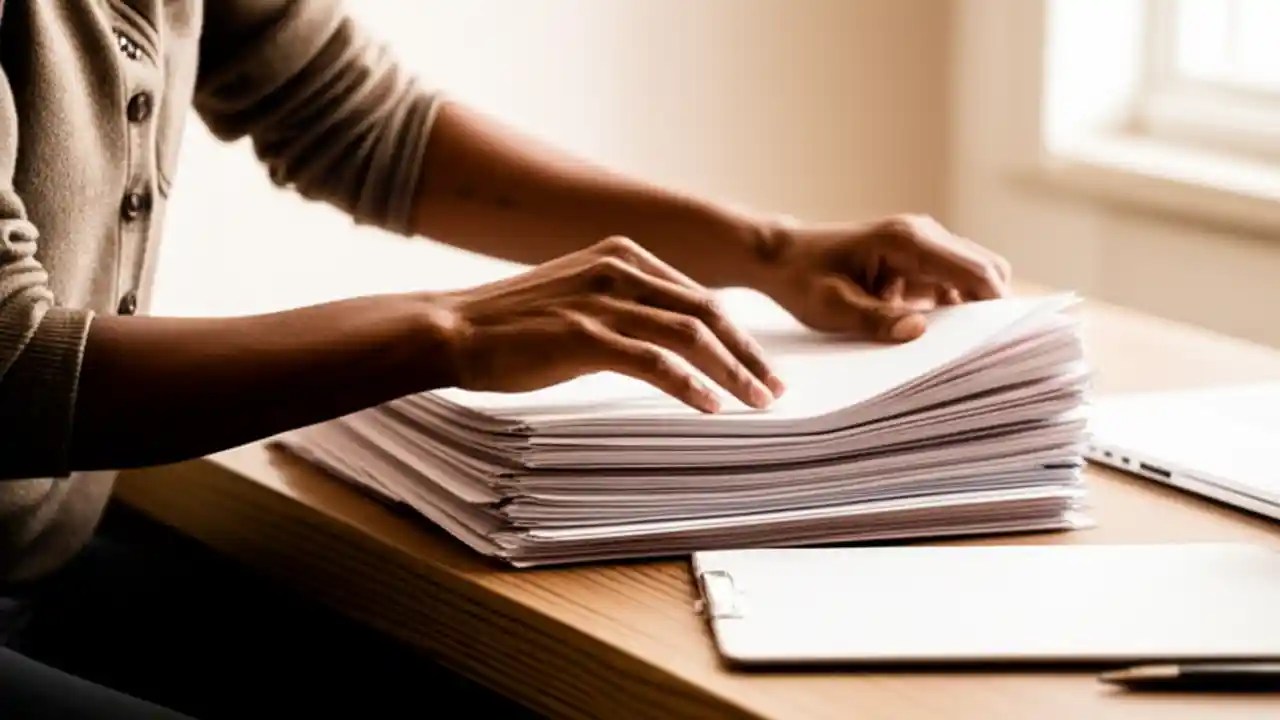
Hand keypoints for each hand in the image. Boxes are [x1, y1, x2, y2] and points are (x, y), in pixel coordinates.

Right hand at [433, 236, 783, 412]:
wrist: (452, 329)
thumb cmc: (512, 324)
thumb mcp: (579, 298)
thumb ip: (626, 308)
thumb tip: (673, 340)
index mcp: (623, 255)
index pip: (699, 296)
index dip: (738, 335)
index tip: (761, 367)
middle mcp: (619, 268)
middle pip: (707, 311)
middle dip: (748, 354)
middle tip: (776, 389)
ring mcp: (602, 300)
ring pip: (690, 334)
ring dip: (731, 371)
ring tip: (756, 403)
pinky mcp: (584, 334)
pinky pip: (654, 359)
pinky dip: (689, 384)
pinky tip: (710, 406)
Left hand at [752, 214, 1012, 341]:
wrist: (781, 259)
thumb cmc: (802, 279)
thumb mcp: (831, 307)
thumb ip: (874, 319)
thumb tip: (919, 330)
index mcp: (907, 240)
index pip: (976, 270)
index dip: (995, 305)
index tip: (1001, 341)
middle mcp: (923, 235)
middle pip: (986, 271)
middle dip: (989, 309)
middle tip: (983, 352)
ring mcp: (923, 246)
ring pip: (973, 277)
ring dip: (971, 310)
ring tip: (963, 350)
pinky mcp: (917, 261)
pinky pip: (951, 284)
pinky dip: (954, 309)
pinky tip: (939, 339)